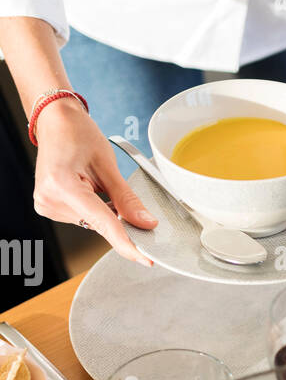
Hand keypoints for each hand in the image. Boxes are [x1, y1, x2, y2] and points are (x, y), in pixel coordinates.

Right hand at [32, 100, 156, 265]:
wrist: (55, 121)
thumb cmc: (78, 134)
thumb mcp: (108, 165)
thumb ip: (127, 199)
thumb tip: (146, 223)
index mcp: (62, 184)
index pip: (102, 222)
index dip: (127, 243)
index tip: (146, 258)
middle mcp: (49, 199)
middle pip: (98, 224)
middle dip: (117, 218)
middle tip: (116, 190)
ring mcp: (46, 205)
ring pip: (91, 223)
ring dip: (103, 211)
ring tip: (92, 180)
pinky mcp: (47, 207)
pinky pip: (82, 218)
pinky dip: (93, 209)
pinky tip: (87, 188)